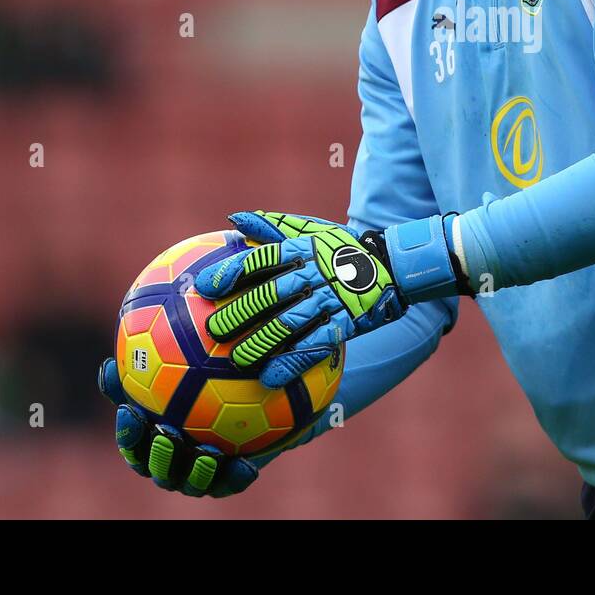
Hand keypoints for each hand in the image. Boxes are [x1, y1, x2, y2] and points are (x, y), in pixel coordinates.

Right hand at [97, 356, 301, 496]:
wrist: (246, 398)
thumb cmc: (195, 382)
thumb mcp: (168, 371)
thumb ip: (139, 371)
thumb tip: (108, 365)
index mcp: (151, 444)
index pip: (132, 445)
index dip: (128, 433)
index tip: (130, 410)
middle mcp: (172, 464)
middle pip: (160, 470)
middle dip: (161, 456)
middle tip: (167, 434)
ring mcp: (200, 476)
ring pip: (193, 484)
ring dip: (198, 471)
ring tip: (207, 451)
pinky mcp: (229, 479)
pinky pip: (231, 483)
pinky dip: (235, 476)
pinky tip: (244, 464)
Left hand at [195, 211, 407, 388]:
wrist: (391, 265)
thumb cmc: (339, 248)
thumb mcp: (310, 230)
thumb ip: (271, 227)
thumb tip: (233, 218)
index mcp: (302, 249)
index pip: (261, 259)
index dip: (231, 272)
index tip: (203, 287)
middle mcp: (313, 273)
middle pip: (270, 293)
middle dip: (239, 312)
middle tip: (213, 329)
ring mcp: (330, 299)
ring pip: (290, 322)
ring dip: (262, 342)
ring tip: (237, 359)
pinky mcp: (345, 323)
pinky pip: (317, 344)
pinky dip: (293, 361)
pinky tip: (272, 377)